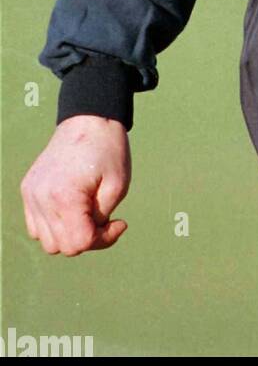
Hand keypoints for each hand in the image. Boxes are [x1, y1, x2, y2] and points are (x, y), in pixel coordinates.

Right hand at [21, 115, 130, 255]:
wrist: (88, 119)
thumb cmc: (108, 150)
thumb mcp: (118, 186)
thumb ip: (102, 219)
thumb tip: (89, 238)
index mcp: (64, 197)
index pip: (79, 243)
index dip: (104, 239)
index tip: (120, 222)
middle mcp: (41, 198)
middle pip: (63, 247)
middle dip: (88, 238)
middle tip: (105, 217)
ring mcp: (31, 194)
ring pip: (48, 241)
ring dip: (70, 234)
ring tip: (88, 212)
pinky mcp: (28, 189)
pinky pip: (36, 226)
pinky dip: (54, 226)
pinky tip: (73, 209)